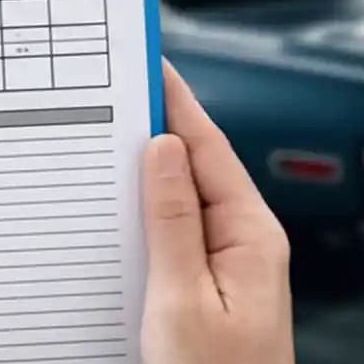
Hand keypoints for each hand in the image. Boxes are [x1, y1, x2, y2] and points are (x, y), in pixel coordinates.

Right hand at [140, 61, 295, 363]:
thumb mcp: (182, 299)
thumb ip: (171, 222)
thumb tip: (162, 150)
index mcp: (250, 235)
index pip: (209, 148)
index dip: (177, 102)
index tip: (152, 64)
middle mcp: (246, 242)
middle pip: (198, 167)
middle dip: (159, 127)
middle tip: (118, 92)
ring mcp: (231, 264)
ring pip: (185, 199)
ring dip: (151, 170)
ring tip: (113, 138)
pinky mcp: (212, 285)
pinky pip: (179, 230)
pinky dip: (150, 210)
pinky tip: (126, 206)